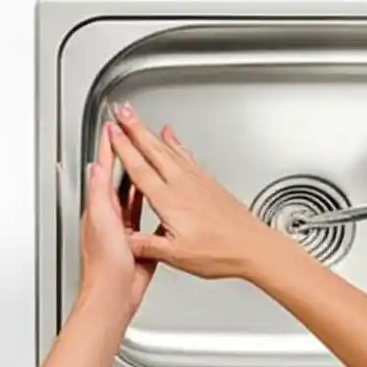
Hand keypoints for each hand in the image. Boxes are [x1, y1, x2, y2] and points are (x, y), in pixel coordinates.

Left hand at [78, 123, 153, 315]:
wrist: (114, 295)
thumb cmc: (104, 264)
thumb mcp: (102, 220)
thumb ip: (100, 192)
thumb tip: (96, 165)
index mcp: (100, 208)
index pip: (103, 170)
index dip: (108, 149)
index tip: (112, 128)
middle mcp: (110, 217)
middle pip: (118, 181)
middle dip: (124, 159)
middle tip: (130, 138)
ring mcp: (125, 229)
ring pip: (133, 198)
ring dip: (139, 179)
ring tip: (147, 161)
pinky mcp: (140, 242)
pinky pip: (148, 219)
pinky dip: (153, 206)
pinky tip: (161, 202)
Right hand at [108, 103, 283, 279]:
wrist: (255, 247)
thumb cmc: (221, 252)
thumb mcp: (177, 256)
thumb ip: (146, 246)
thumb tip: (123, 240)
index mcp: (169, 200)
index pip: (140, 168)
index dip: (123, 148)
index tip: (111, 131)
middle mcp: (182, 185)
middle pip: (152, 149)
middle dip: (134, 128)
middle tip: (121, 111)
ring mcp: (196, 180)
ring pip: (167, 148)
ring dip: (149, 131)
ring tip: (137, 117)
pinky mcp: (207, 181)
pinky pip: (185, 155)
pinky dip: (174, 142)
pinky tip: (170, 136)